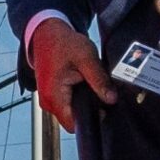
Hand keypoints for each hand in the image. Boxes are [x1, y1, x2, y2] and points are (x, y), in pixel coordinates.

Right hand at [29, 17, 117, 131]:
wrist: (47, 35)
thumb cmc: (63, 44)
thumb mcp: (86, 59)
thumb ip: (99, 81)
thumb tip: (111, 99)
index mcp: (54, 95)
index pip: (73, 124)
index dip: (91, 119)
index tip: (103, 108)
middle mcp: (47, 102)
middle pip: (73, 120)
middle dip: (88, 109)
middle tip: (98, 90)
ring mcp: (47, 100)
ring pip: (70, 113)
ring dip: (82, 103)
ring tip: (87, 83)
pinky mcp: (50, 96)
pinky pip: (66, 105)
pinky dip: (76, 98)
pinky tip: (80, 84)